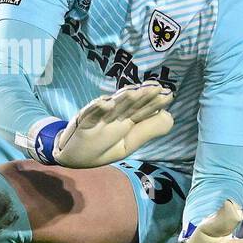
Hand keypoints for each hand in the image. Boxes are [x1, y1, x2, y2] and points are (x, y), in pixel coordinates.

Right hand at [51, 81, 173, 167]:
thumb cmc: (100, 148)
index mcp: (126, 122)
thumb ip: (146, 131)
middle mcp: (114, 116)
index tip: (168, 94)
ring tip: (134, 92)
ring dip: (122, 99)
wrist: (72, 156)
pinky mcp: (83, 122)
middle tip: (155, 87)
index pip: (143, 111)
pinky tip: (106, 103)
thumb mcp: (127, 145)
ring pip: (112, 107)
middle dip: (141, 97)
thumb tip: (170, 116)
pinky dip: (97, 108)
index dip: (154, 103)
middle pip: (129, 106)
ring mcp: (99, 118)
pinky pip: (90, 114)